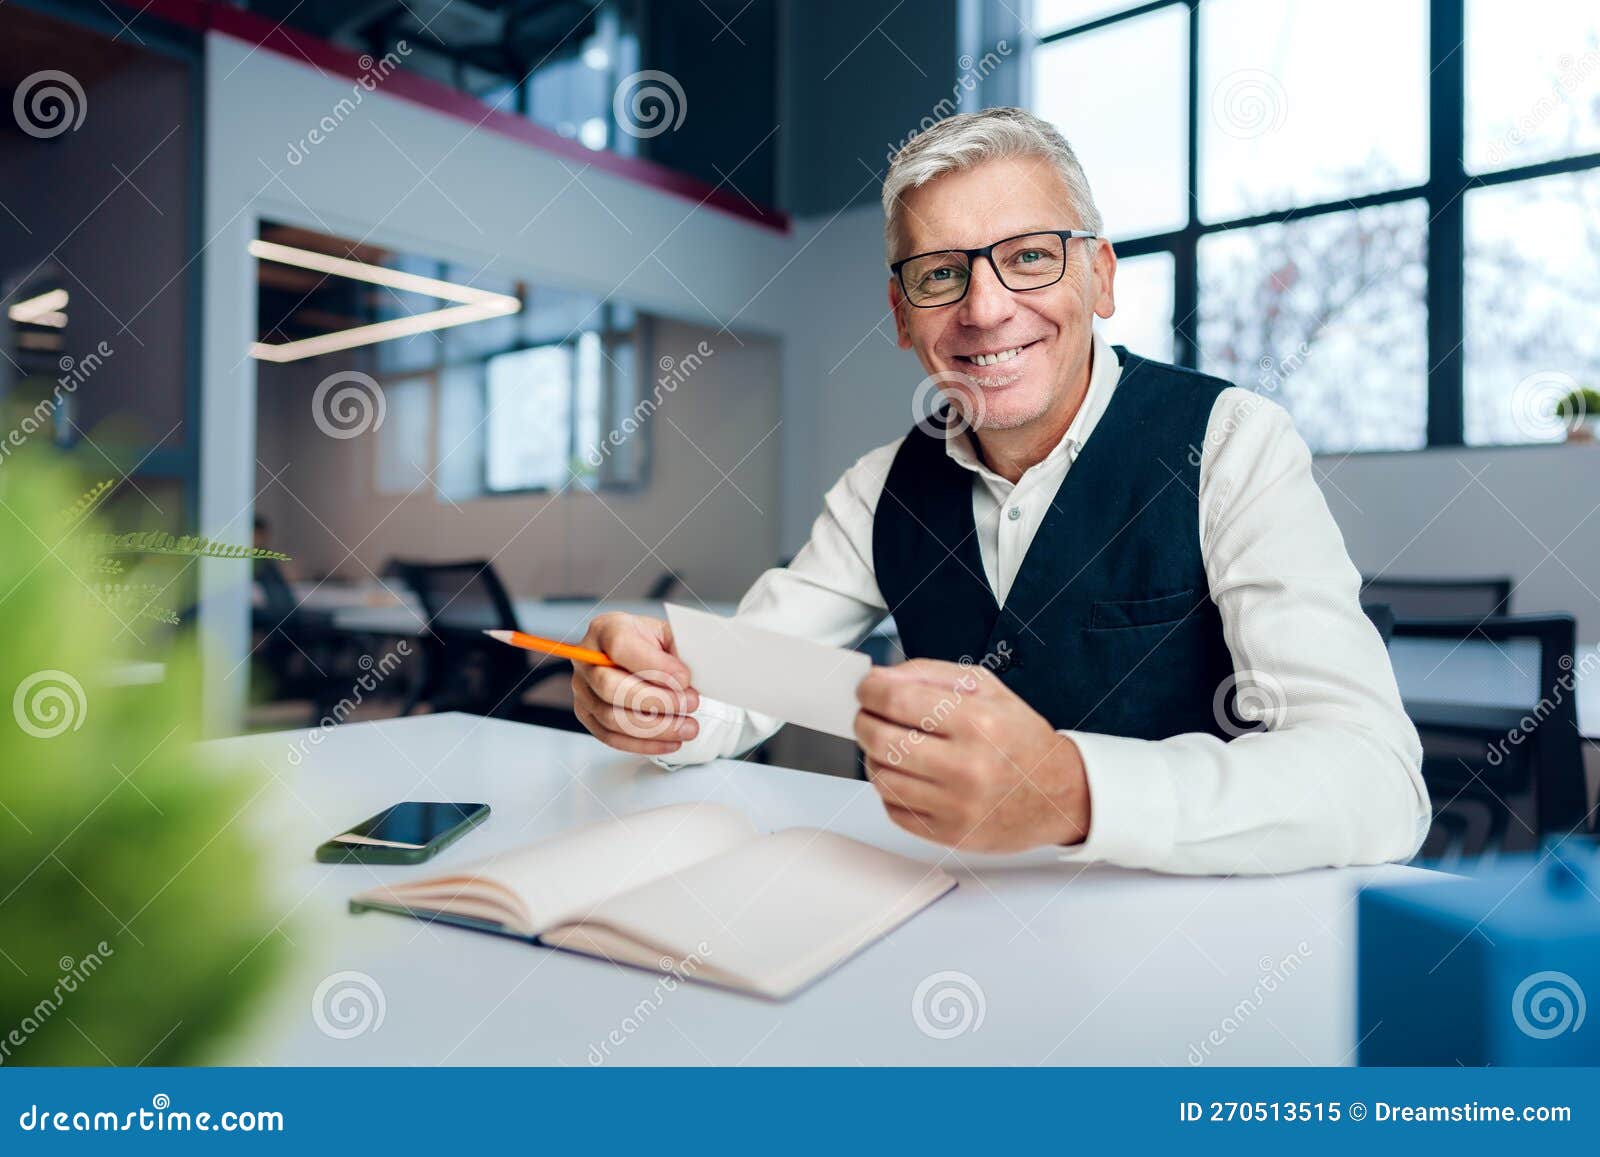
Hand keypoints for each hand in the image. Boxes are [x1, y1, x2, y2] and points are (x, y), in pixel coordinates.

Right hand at [571, 613, 699, 755]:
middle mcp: (587, 660)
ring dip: (656, 728)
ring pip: (611, 718)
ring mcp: (583, 690)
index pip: (621, 648)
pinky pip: (611, 738)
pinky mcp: (586, 715)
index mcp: (606, 629)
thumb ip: (677, 650)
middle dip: (657, 701)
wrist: (634, 655)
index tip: (685, 678)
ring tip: (688, 727)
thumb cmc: (650, 644)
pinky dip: (645, 744)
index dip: (655, 667)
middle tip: (691, 704)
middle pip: (611, 687)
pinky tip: (671, 741)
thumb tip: (687, 681)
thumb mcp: (666, 634)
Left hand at [854, 659, 1089, 852]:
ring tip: (894, 746)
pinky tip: (910, 776)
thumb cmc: (1020, 738)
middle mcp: (967, 766)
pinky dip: (891, 789)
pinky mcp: (948, 834)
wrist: (1058, 794)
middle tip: (869, 716)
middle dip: (863, 721)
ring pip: (881, 776)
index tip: (866, 689)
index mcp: (977, 722)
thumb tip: (879, 678)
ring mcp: (956, 805)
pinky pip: (893, 808)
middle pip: (880, 739)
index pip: (896, 700)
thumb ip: (929, 674)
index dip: (869, 690)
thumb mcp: (986, 688)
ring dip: (875, 756)